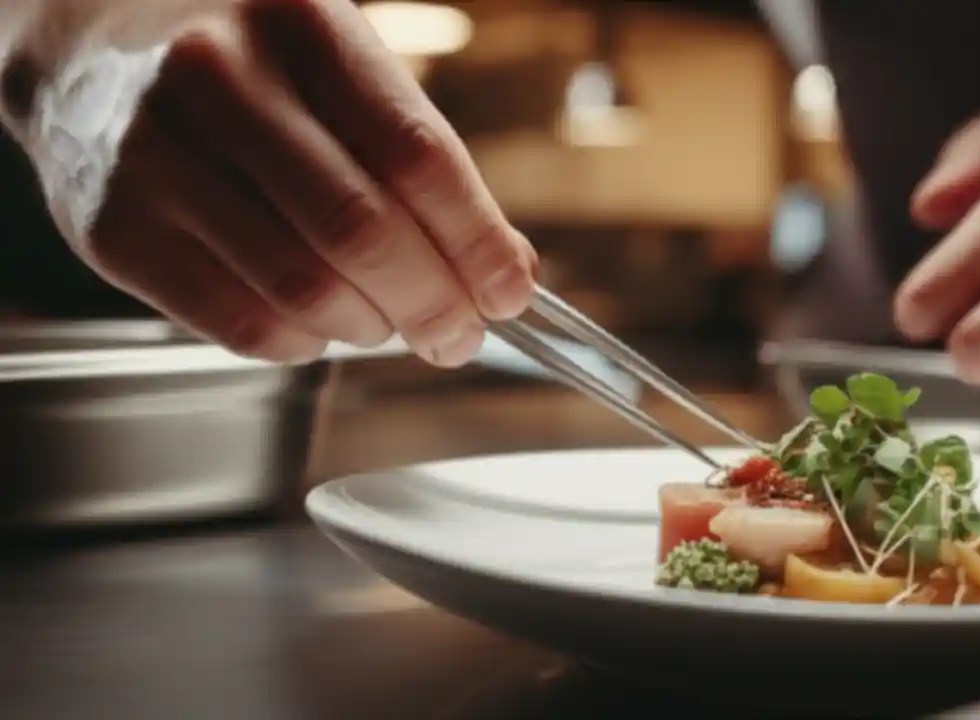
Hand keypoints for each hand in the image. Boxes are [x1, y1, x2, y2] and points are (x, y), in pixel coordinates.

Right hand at [2, 0, 535, 364]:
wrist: (93, 49)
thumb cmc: (253, 67)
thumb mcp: (343, 70)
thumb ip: (422, 159)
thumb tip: (505, 266)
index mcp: (301, 24)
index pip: (416, 155)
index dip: (477, 240)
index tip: (511, 291)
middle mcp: (218, 78)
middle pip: (361, 232)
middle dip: (433, 302)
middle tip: (459, 333)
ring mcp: (154, 154)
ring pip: (303, 289)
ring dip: (371, 327)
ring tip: (387, 318)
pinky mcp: (114, 230)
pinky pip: (240, 326)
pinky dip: (305, 344)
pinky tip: (320, 322)